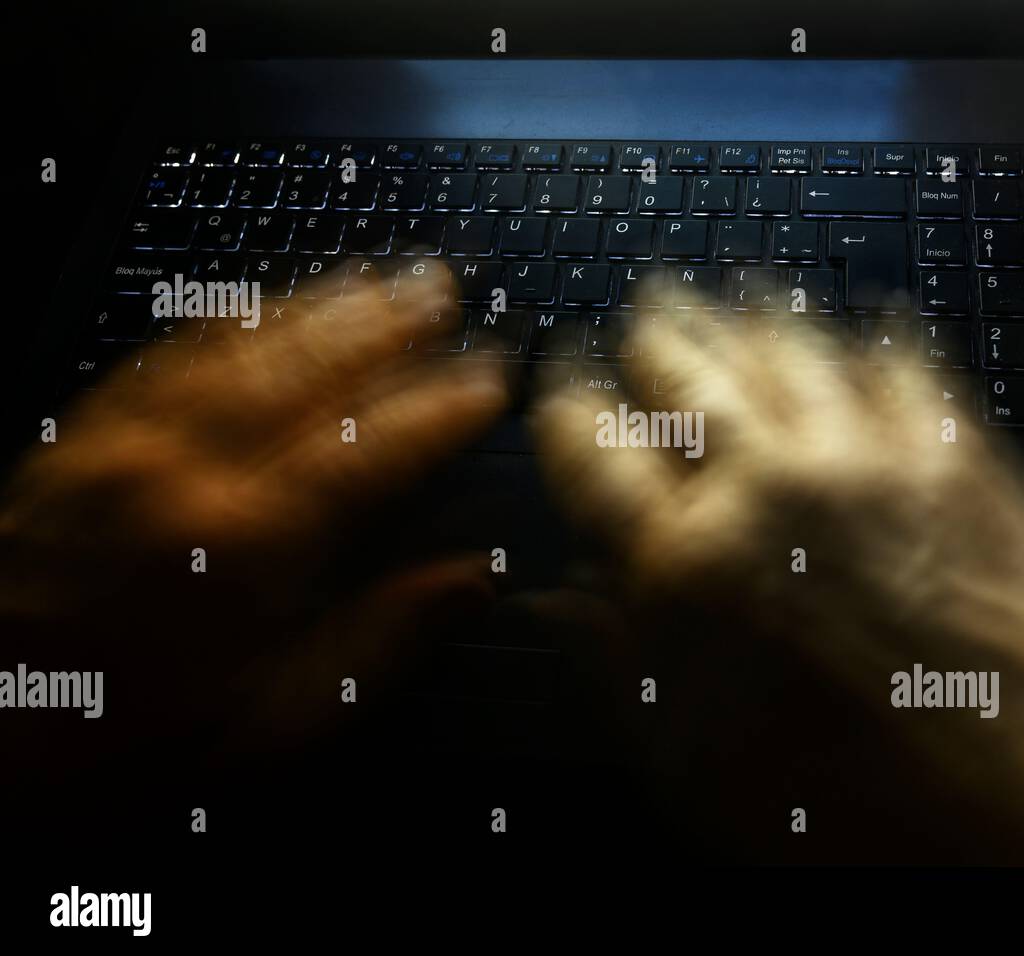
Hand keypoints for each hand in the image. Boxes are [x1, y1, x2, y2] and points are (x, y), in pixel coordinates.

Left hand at [1, 267, 505, 758]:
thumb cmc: (126, 743)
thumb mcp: (275, 722)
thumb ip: (380, 640)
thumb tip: (470, 582)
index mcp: (240, 548)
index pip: (367, 448)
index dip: (436, 408)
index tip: (487, 379)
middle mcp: (178, 474)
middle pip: (302, 371)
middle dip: (382, 326)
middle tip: (439, 290)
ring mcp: (116, 447)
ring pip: (234, 348)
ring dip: (312, 307)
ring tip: (372, 280)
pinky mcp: (72, 443)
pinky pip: (159, 356)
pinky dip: (221, 323)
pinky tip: (256, 302)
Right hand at [534, 311, 1023, 862]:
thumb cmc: (879, 809)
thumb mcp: (706, 774)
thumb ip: (618, 670)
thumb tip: (560, 608)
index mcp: (692, 566)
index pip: (593, 444)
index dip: (567, 403)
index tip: (567, 389)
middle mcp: (774, 487)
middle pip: (683, 364)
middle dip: (651, 333)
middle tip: (642, 319)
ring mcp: (871, 457)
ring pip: (782, 340)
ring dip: (745, 318)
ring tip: (729, 305)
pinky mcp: (956, 451)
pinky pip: (892, 356)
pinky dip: (858, 340)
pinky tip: (852, 338)